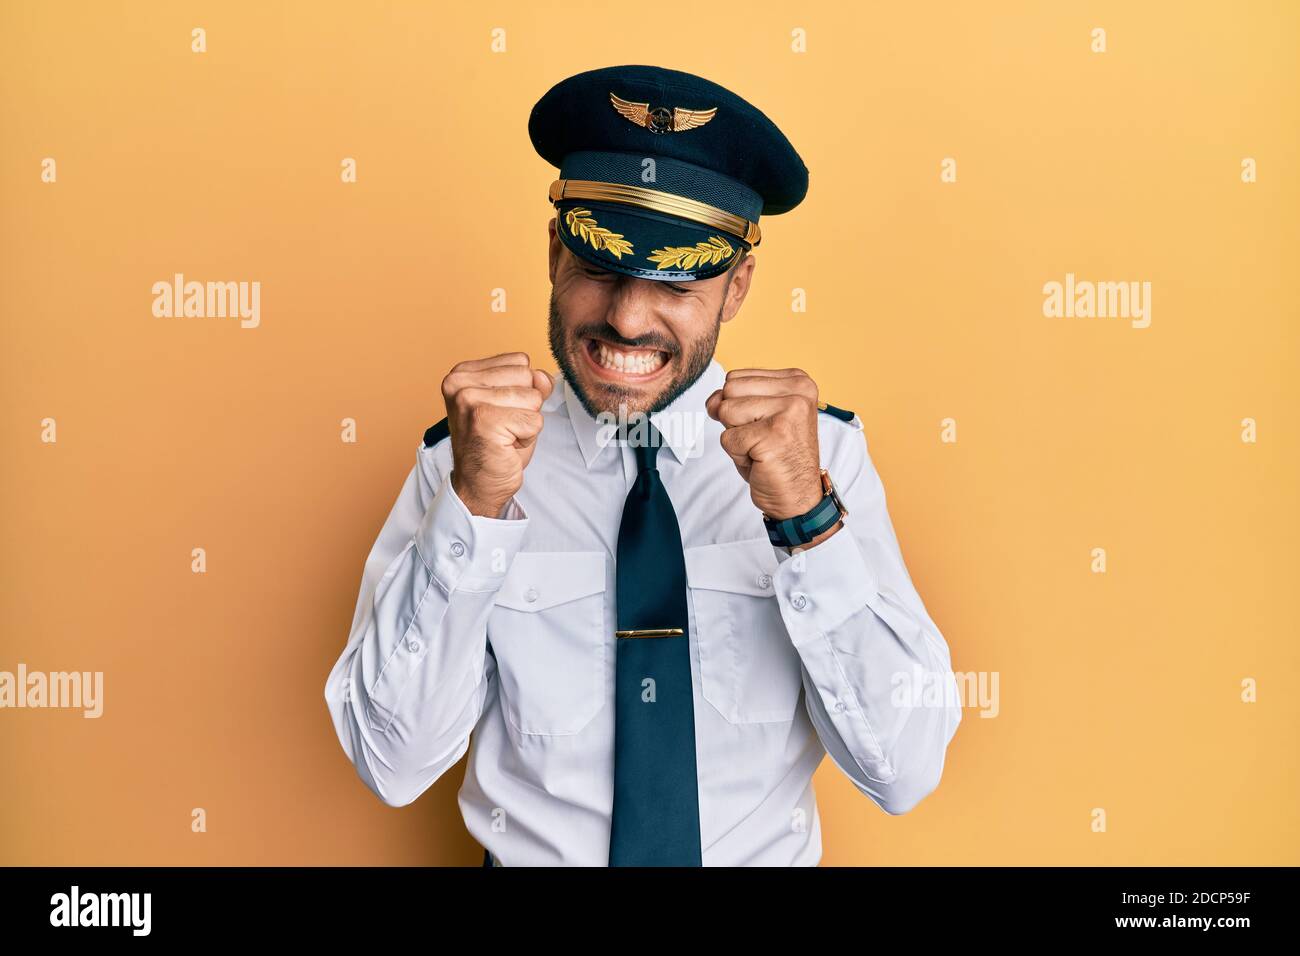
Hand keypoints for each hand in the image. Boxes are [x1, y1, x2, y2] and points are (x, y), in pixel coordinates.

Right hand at [442, 352, 553, 516]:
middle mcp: (460, 383)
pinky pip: (534, 420)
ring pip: (533, 399)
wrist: (479, 485)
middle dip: (525, 406)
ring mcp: (470, 401)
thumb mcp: (515, 404)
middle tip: (502, 427)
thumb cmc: (494, 445)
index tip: (500, 412)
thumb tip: (544, 377)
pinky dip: (527, 438)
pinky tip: (506, 446)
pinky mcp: (484, 421)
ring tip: (504, 436)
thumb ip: (531, 383)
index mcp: (463, 373)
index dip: (521, 390)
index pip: (520, 361)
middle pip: (528, 377)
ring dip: (526, 423)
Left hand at [705, 368, 824, 520]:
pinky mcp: (774, 434)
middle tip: (761, 439)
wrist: (797, 497)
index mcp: (797, 381)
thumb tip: (713, 400)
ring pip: (726, 411)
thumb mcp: (754, 418)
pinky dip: (738, 455)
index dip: (739, 406)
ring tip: (761, 449)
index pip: (736, 378)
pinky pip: (728, 439)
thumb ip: (732, 399)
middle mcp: (798, 391)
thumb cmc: (776, 457)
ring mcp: (788, 411)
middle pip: (729, 390)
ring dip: (736, 437)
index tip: (766, 426)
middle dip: (735, 420)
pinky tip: (761, 461)